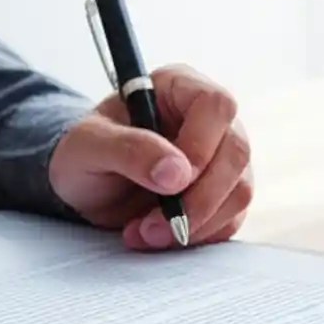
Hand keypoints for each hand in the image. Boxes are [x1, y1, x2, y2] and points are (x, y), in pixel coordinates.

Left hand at [49, 64, 252, 249]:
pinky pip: (231, 219)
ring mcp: (222, 157)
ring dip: (195, 224)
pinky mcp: (224, 193)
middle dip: (197, 200)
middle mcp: (210, 119)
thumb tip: (178, 173)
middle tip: (152, 226)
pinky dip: (197, 236)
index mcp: (178, 87)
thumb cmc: (85, 153)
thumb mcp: (89, 146)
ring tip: (144, 234)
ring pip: (239, 191)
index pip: (215, 105)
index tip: (171, 183)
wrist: (87, 188)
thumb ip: (129, 149)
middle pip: (236, 152)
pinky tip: (158, 236)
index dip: (200, 146)